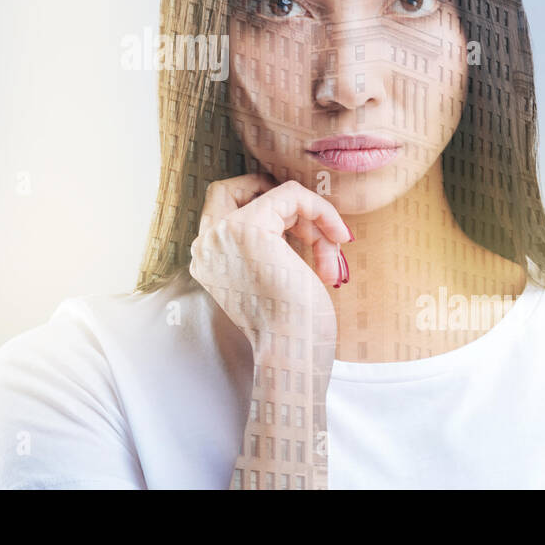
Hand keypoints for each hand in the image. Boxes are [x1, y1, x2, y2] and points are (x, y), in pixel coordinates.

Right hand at [188, 174, 350, 357]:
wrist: (292, 355)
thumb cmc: (291, 328)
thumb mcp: (270, 277)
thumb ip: (265, 245)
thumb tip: (294, 206)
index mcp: (206, 258)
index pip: (225, 204)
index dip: (266, 205)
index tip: (304, 231)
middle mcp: (205, 243)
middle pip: (240, 188)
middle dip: (286, 205)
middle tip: (320, 231)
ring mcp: (222, 233)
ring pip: (274, 194)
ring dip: (314, 220)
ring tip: (334, 254)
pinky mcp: (248, 227)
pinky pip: (291, 195)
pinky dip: (321, 210)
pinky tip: (339, 237)